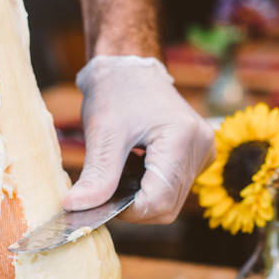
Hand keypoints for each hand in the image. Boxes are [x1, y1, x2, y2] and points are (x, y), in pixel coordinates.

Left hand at [64, 55, 215, 224]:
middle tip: (105, 188)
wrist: (129, 67)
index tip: (100, 202)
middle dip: (133, 205)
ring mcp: (204, 151)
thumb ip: (95, 176)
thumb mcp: (103, 134)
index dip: (128, 210)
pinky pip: (173, 187)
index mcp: (182, 138)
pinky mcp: (198, 155)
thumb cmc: (115, 91)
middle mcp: (202, 147)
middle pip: (167, 204)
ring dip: (140, 195)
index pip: (159, 200)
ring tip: (120, 170)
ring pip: (170, 199)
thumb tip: (75, 208)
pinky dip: (149, 186)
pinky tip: (133, 167)